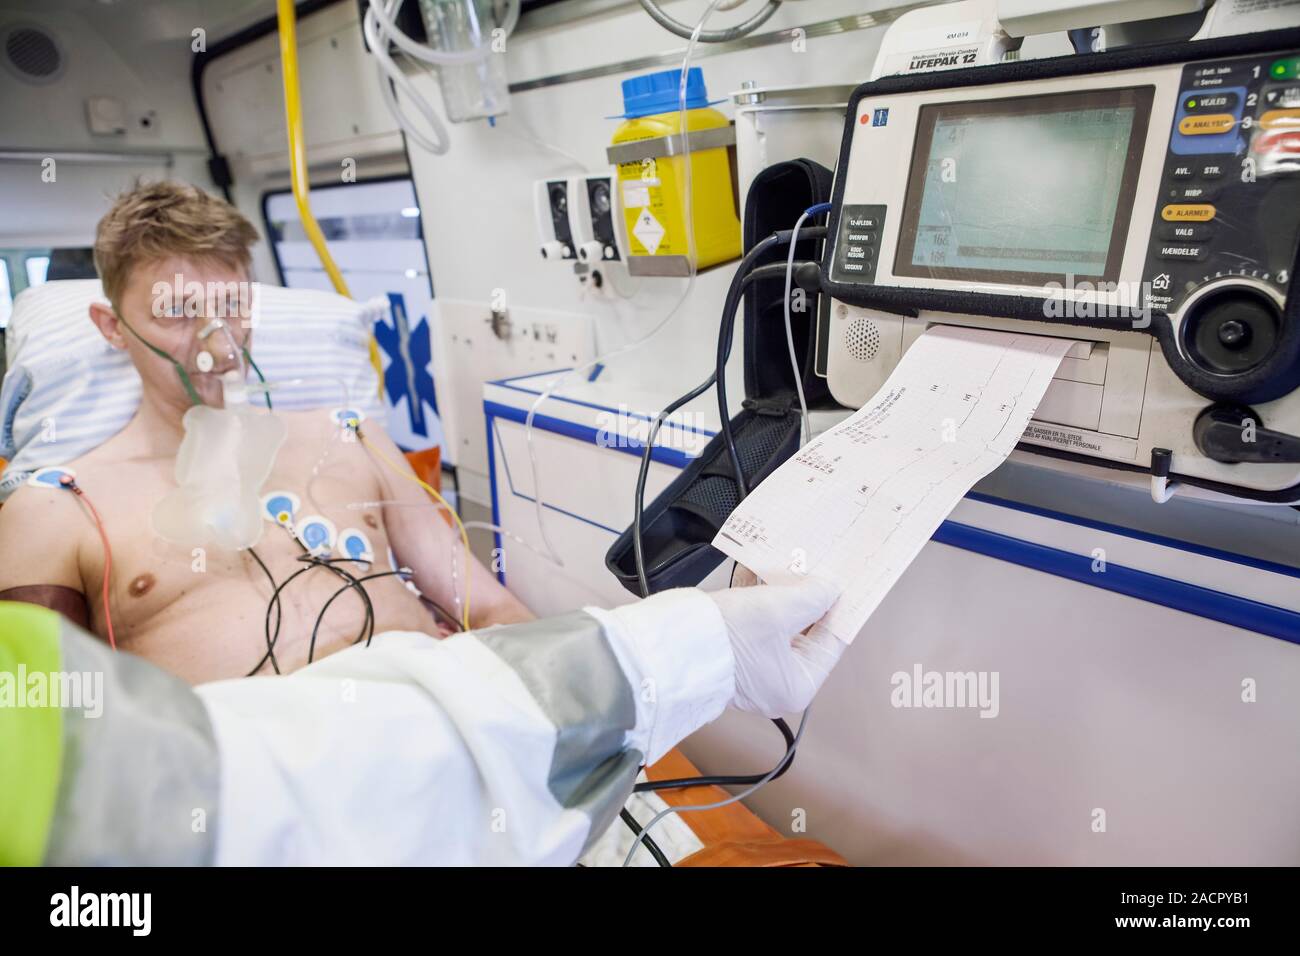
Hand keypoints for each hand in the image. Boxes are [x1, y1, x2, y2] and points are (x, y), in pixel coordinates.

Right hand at [708, 569, 845, 716]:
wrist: (668, 645)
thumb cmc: (724, 639)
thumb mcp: (778, 611)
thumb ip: (811, 598)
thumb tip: (829, 590)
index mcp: (795, 686)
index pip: (830, 643)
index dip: (839, 610)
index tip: (845, 585)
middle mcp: (775, 681)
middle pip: (804, 632)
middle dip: (807, 597)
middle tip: (817, 568)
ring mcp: (752, 666)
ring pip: (778, 623)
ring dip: (781, 592)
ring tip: (789, 563)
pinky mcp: (731, 649)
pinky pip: (754, 620)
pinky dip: (757, 596)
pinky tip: (759, 569)